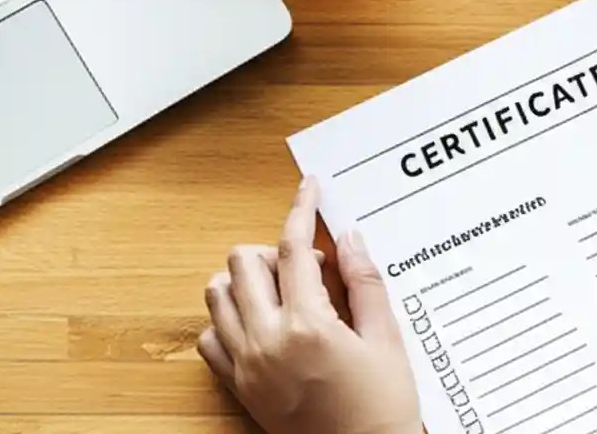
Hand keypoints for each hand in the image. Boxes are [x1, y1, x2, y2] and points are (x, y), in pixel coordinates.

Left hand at [198, 178, 421, 433]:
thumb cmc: (383, 409)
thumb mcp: (387, 340)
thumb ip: (365, 283)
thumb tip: (349, 237)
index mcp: (308, 326)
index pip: (292, 249)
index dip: (300, 208)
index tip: (308, 188)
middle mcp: (267, 342)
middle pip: (243, 262)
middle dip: (274, 249)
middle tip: (309, 266)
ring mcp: (247, 367)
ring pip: (217, 295)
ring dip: (246, 280)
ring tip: (283, 291)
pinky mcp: (240, 389)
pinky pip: (210, 339)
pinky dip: (227, 321)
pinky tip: (261, 323)